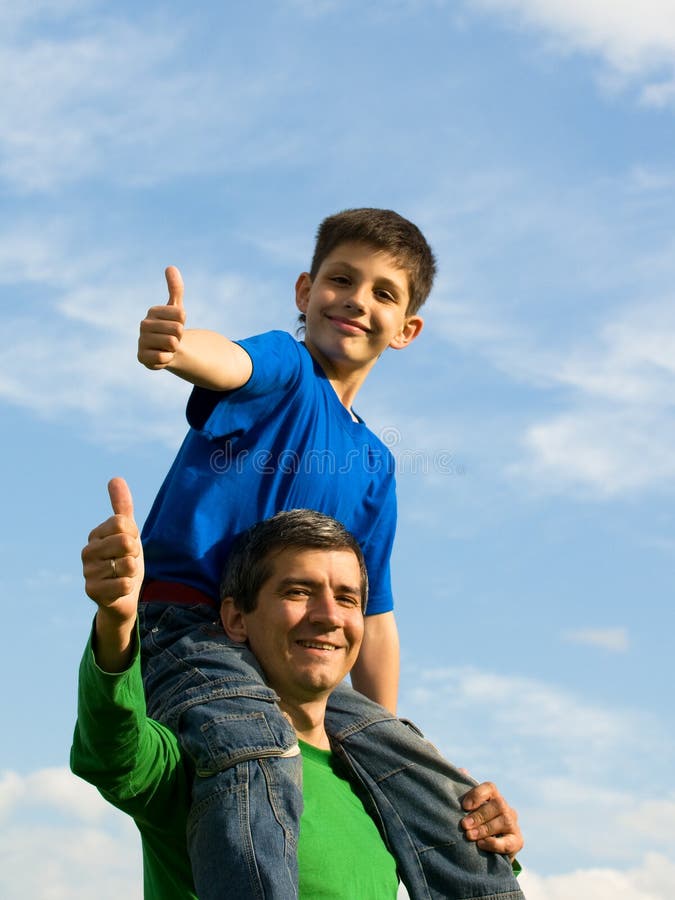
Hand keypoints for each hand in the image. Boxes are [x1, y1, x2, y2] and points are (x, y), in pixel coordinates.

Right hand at [81, 477, 142, 624]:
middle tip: (127, 561)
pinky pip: (124, 584)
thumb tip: (115, 478)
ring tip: (123, 576)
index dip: (134, 535)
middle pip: (126, 542)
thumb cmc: (125, 560)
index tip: (130, 544)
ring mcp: (87, 572)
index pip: (124, 523)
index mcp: (95, 534)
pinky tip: (119, 589)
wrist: (122, 597)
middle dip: (135, 555)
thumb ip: (122, 507)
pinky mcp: (91, 592)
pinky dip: (128, 587)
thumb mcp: (128, 532)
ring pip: (128, 564)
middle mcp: (87, 551)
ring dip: (132, 573)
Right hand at [137, 266, 185, 369]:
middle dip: (180, 336)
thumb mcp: (176, 308)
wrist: (168, 350)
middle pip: (177, 329)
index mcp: (152, 311)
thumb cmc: (172, 327)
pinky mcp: (141, 357)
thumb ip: (175, 288)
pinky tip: (162, 356)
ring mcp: (141, 341)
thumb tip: (170, 267)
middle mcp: (144, 325)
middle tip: (173, 338)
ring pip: (171, 343)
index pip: (181, 314)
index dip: (184, 322)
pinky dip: (168, 359)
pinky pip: (163, 357)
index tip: (176, 325)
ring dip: (174, 348)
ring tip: (168, 347)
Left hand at [460, 781, 522, 859]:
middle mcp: (506, 808)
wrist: (485, 849)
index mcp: (493, 797)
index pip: (490, 788)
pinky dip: (494, 843)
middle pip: (497, 805)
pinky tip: (481, 844)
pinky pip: (509, 842)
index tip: (464, 806)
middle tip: (464, 825)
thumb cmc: (472, 823)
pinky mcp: (517, 841)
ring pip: (504, 821)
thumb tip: (463, 770)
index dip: (477, 794)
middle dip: (479, 815)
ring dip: (484, 829)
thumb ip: (462, 789)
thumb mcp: (466, 808)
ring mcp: (513, 824)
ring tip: (469, 835)